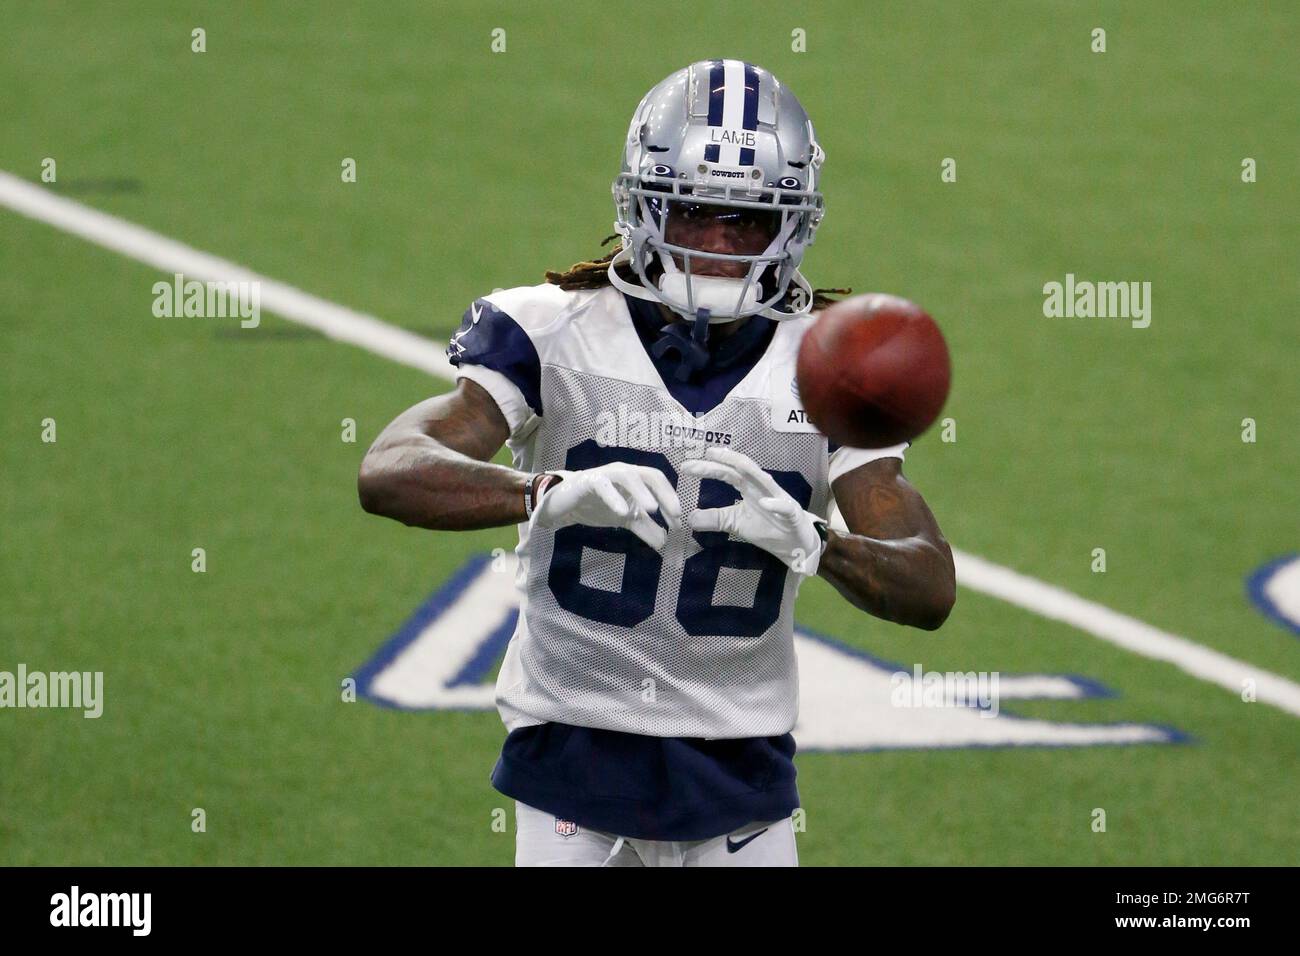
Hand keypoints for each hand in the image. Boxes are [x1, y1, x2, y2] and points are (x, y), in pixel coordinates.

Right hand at [531, 462, 681, 549]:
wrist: (564, 504)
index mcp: (635, 478)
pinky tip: (622, 512)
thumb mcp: (625, 518)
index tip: (677, 522)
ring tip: (651, 509)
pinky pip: (603, 484)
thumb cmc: (597, 504)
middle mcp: (623, 471)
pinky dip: (614, 497)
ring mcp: (606, 474)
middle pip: (649, 474)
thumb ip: (644, 528)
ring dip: (642, 491)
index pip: (658, 482)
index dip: (670, 499)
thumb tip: (664, 542)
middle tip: (674, 513)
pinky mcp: (588, 480)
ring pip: (628, 476)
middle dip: (664, 493)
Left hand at [680, 446, 825, 575]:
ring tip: (733, 460)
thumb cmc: (768, 528)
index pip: (726, 474)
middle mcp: (762, 487)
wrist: (796, 544)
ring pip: (764, 479)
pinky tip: (765, 503)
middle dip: (725, 460)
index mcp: (748, 488)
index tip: (686, 466)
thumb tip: (690, 518)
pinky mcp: (792, 514)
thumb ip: (716, 518)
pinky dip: (775, 504)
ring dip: (749, 469)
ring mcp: (778, 498)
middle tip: (706, 453)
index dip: (707, 468)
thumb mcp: (736, 524)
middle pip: (742, 469)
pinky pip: (784, 507)